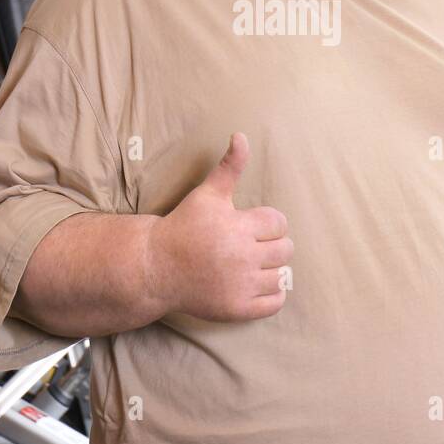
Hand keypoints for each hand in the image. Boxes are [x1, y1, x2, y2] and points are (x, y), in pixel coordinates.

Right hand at [147, 132, 292, 321]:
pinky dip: (271, 294)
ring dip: (271, 269)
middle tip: (251, 245)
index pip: (279, 223)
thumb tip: (241, 135)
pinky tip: (255, 284)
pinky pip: (275, 302)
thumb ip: (229, 166)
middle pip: (285, 249)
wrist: (157, 267)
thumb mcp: (208, 195)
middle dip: (272, 245)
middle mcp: (242, 257)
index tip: (250, 226)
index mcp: (239, 226)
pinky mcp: (238, 308)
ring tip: (251, 264)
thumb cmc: (184, 227)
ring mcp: (241, 285)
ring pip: (282, 275)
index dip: (267, 223)